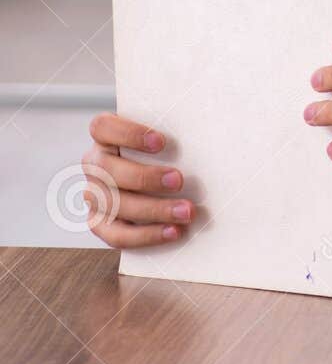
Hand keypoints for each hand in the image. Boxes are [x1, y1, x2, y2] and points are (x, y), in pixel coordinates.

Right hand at [82, 114, 195, 248]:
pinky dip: (147, 235)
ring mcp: (94, 195)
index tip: (161, 141)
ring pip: (114, 204)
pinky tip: (173, 231)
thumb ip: (174, 132)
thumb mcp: (166, 136)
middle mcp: (94, 165)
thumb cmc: (166, 152)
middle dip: (145, 177)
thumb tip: (206, 133)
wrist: (156, 182)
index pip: (102, 127)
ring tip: (186, 211)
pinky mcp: (101, 224)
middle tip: (179, 180)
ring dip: (153, 210)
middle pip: (108, 170)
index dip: (128, 134)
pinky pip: (117, 235)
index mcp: (104, 136)